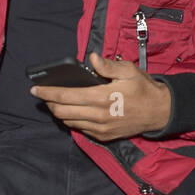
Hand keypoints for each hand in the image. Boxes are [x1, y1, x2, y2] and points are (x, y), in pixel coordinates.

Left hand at [29, 53, 171, 141]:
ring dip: (59, 112)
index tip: (35, 89)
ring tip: (54, 103)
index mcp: (101, 97)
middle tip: (43, 95)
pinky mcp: (103, 136)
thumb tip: (91, 58)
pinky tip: (71, 112)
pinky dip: (72, 120)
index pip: (66, 96)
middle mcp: (98, 116)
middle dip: (49, 103)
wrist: (160, 112)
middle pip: (62, 111)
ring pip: (69, 122)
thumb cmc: (144, 89)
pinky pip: (80, 129)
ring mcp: (100, 128)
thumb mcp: (129, 71)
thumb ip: (107, 66)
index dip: (47, 92)